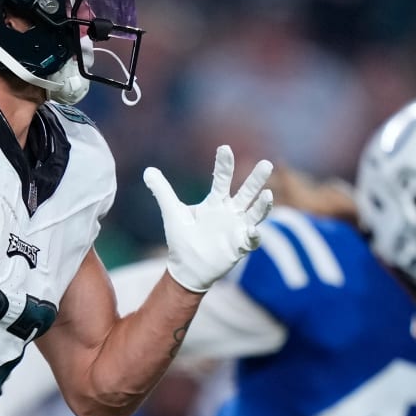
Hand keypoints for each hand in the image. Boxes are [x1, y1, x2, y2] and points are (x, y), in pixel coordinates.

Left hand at [144, 145, 273, 292]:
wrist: (187, 267)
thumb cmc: (182, 239)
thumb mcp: (172, 212)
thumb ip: (162, 191)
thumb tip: (147, 170)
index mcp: (215, 203)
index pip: (222, 180)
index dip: (224, 165)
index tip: (224, 148)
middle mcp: (230, 213)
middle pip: (246, 192)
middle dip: (256, 179)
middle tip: (266, 163)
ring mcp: (237, 229)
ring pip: (255, 213)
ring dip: (263, 205)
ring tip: (268, 194)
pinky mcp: (239, 246)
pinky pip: (251, 240)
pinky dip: (254, 235)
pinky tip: (254, 230)